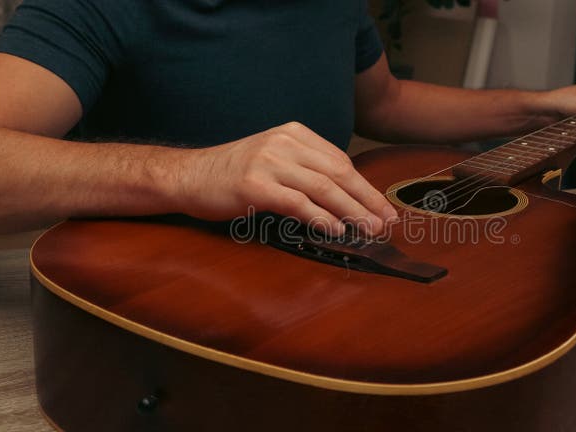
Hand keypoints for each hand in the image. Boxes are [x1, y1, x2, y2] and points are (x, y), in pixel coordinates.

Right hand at [176, 121, 396, 235]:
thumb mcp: (274, 159)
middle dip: (367, 199)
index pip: (340, 160)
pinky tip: (336, 229)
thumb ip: (307, 170)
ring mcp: (268, 161)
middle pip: (338, 173)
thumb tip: (347, 198)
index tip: (384, 208)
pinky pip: (297, 202)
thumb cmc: (233, 173)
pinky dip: (320, 217)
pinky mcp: (254, 184)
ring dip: (351, 211)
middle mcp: (284, 142)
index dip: (366, 186)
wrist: (188, 176)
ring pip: (323, 188)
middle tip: (387, 222)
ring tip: (369, 229)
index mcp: (294, 133)